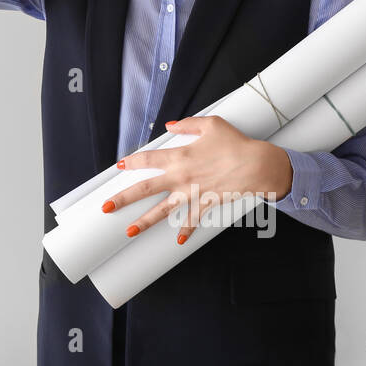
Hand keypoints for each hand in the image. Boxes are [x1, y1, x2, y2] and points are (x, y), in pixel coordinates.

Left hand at [101, 115, 292, 244]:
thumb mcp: (210, 125)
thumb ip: (186, 125)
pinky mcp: (206, 203)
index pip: (148, 160)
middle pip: (146, 190)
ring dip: (145, 222)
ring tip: (129, 232)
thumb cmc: (235, 143)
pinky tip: (178, 241)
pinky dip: (186, 230)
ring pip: (163, 211)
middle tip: (107, 208)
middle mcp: (181, 177)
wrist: (258, 165)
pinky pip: (193, 219)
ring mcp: (193, 193)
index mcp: (179, 156)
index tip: (120, 166)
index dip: (132, 162)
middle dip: (124, 199)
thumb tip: (169, 126)